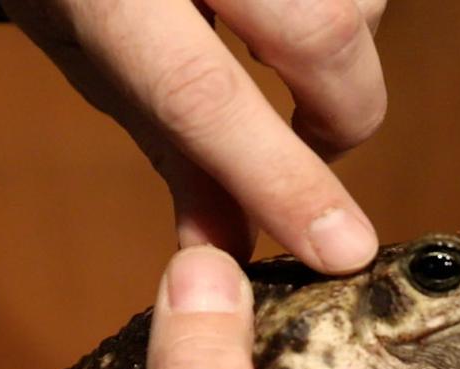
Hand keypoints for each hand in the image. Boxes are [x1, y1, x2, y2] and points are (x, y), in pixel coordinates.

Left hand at [1, 0, 387, 272]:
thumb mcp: (101, 64)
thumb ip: (175, 154)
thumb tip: (227, 252)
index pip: (202, 93)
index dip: (279, 178)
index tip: (341, 249)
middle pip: (320, 31)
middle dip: (341, 114)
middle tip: (312, 147)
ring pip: (358, 0)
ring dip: (343, 55)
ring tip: (283, 62)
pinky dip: (347, 16)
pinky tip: (285, 18)